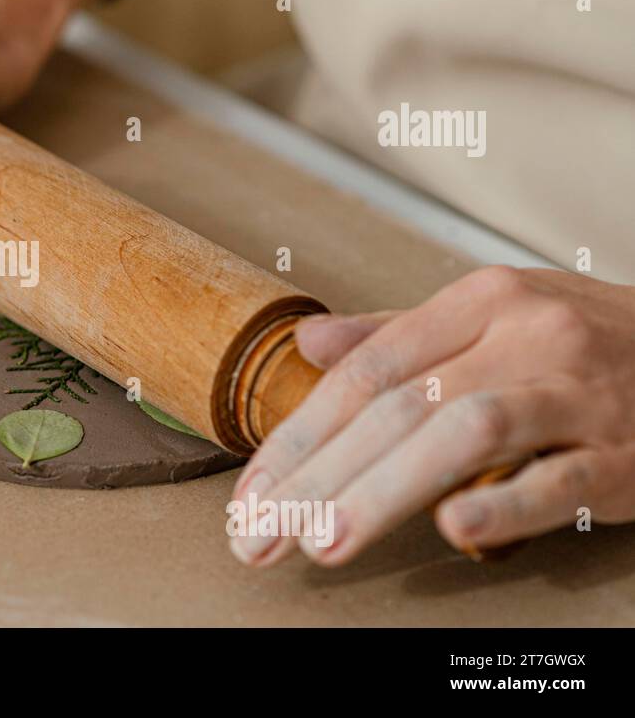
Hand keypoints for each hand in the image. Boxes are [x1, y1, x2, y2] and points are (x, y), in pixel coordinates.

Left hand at [229, 266, 634, 565]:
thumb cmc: (584, 340)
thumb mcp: (493, 314)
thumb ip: (397, 335)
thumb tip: (309, 346)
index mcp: (479, 303)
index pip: (365, 373)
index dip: (298, 436)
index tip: (250, 492)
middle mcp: (524, 337)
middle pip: (398, 408)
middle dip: (316, 478)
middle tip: (259, 535)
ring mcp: (577, 392)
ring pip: (464, 434)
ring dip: (383, 491)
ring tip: (322, 543)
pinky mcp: (626, 451)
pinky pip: (560, 479)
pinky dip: (505, 504)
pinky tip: (452, 530)